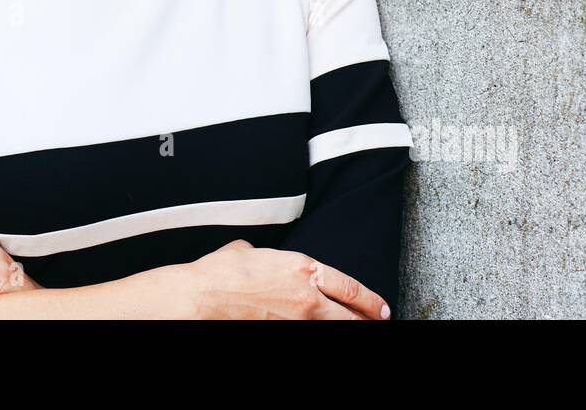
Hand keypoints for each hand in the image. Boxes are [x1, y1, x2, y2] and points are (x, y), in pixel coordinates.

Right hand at [187, 239, 389, 319]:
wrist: (205, 295)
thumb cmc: (223, 272)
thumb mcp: (252, 251)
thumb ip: (269, 258)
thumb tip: (263, 260)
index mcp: (302, 267)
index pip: (348, 286)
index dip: (369, 299)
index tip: (380, 307)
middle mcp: (307, 294)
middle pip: (350, 313)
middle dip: (368, 319)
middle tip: (379, 322)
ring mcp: (298, 318)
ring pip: (336, 325)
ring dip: (349, 327)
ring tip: (359, 328)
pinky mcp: (285, 331)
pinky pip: (312, 334)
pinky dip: (324, 333)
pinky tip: (328, 333)